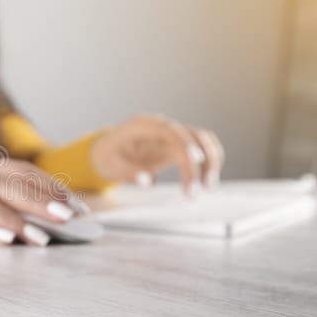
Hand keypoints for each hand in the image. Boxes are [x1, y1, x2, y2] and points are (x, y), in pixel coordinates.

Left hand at [90, 115, 224, 195]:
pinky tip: (206, 180)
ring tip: (206, 187)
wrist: (105, 151)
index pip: (171, 131)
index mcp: (143, 126)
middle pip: (193, 135)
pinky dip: (209, 162)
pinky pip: (201, 148)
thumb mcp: (110, 166)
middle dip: (201, 162)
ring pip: (202, 140)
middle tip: (196, 190)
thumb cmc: (107, 156)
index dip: (186, 145)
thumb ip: (129, 173)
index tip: (195, 163)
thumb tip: (149, 181)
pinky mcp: (177, 145)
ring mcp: (171, 134)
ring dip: (211, 162)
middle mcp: (161, 127)